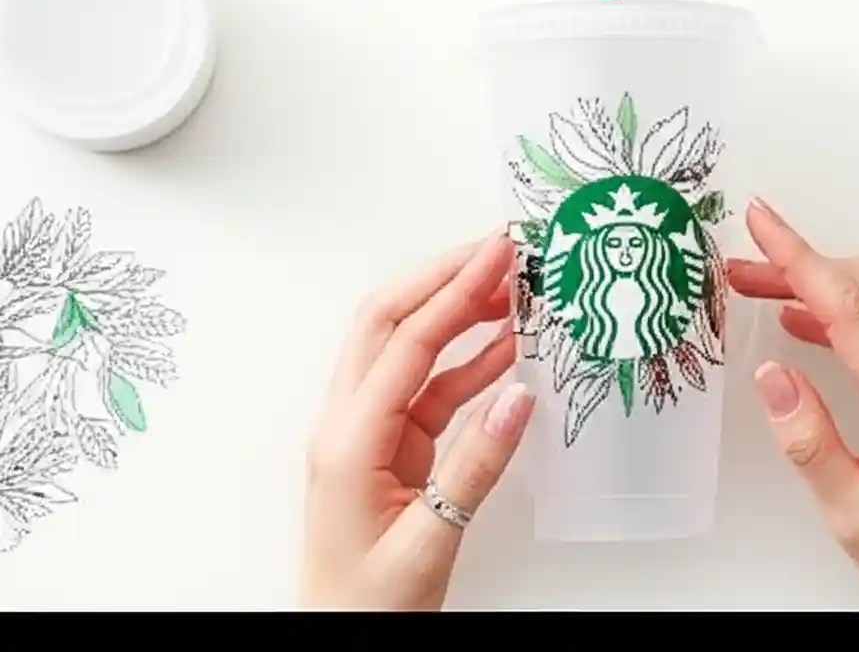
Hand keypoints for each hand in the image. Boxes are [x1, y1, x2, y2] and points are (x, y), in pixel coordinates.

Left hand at [301, 230, 533, 609]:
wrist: (336, 636)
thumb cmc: (366, 601)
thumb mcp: (428, 541)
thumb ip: (476, 465)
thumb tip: (520, 396)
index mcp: (348, 439)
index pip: (406, 342)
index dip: (455, 292)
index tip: (497, 253)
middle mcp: (349, 421)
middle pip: (391, 321)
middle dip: (445, 276)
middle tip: (501, 248)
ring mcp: (368, 430)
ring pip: (410, 348)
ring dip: (457, 313)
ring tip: (512, 286)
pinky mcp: (390, 445)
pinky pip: (430, 387)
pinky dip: (468, 362)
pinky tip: (505, 349)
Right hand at [727, 198, 858, 610]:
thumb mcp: (848, 514)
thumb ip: (809, 441)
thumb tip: (770, 375)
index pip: (852, 308)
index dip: (801, 258)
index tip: (762, 221)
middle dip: (800, 262)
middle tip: (740, 262)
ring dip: (818, 281)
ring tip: (756, 284)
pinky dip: (840, 308)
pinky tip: (801, 319)